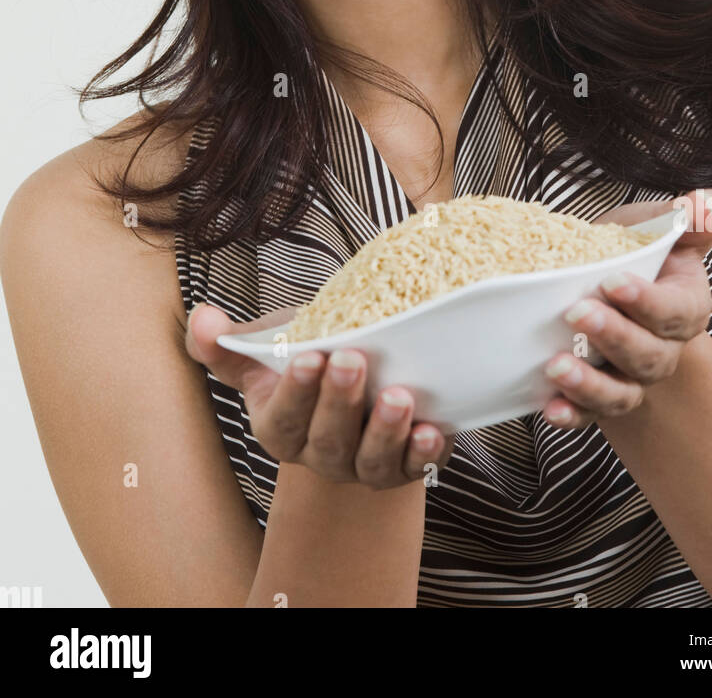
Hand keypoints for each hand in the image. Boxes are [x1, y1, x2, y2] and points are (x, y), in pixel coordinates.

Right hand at [185, 304, 455, 488]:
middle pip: (328, 440)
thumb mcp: (269, 347)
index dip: (296, 391)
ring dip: (384, 431)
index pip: (284, 417)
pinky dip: (424, 454)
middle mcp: (321, 455)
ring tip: (397, 396)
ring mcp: (364, 464)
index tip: (309, 356)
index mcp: (281, 427)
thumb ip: (229, 341)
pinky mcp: (407, 464)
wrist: (357, 382)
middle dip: (340, 401)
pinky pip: (415, 469)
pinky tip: (433, 431)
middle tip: (352, 359)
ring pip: (371, 462)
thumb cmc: (308, 359)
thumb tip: (201, 319)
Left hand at [541, 187, 711, 429]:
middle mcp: (663, 350)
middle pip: (647, 355)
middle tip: (577, 313)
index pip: (674, 311)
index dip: (647, 301)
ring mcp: (630, 378)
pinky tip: (549, 407)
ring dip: (590, 385)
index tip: (613, 282)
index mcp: (684, 307)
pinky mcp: (597, 396)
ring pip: (621, 393)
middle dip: (614, 337)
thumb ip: (688, 216)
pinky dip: (572, 414)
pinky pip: (589, 414)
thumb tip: (711, 206)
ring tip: (557, 366)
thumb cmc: (633, 250)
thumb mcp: (656, 225)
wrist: (604, 282)